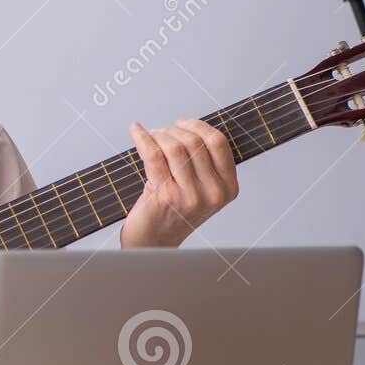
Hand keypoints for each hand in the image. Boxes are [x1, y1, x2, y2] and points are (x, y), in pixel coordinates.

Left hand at [120, 118, 237, 248]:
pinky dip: (142, 138)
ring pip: (174, 147)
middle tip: (159, 133)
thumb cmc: (173, 210)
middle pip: (194, 143)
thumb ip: (202, 163)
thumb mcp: (199, 188)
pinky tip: (136, 130)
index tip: (180, 123)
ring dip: (158, 135)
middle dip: (173, 131)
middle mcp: (213, 193)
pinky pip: (153, 155)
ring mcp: (190, 196)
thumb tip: (187, 125)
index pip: (218, 143)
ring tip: (150, 136)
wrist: (152, 241)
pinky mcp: (166, 197)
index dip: (197, 126)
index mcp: (228, 188)